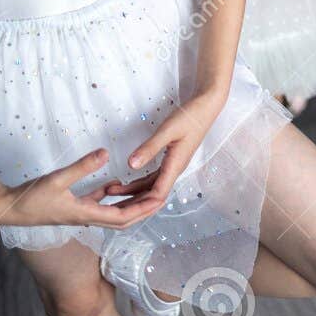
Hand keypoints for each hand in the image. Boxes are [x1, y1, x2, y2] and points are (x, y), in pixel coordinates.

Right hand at [0, 149, 165, 230]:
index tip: (161, 199)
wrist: (9, 210)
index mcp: (87, 214)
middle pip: (125, 219)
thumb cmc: (30, 197)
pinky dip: (112, 197)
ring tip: (149, 189)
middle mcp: (88, 217)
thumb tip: (105, 153)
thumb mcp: (57, 179)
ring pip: (114, 212)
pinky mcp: (74, 207)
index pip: (124, 218)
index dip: (144, 209)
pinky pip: (99, 204)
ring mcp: (82, 213)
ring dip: (132, 203)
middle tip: (164, 195)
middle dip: (145, 209)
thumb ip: (82, 166)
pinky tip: (116, 184)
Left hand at [109, 93, 226, 212]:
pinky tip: (127, 182)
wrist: (206, 106)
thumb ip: (150, 147)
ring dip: (133, 191)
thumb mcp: (168, 130)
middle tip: (109, 203)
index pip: (158, 194)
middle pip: (153, 193)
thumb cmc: (190, 116)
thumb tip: (131, 165)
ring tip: (112, 191)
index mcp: (176, 165)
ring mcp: (173, 164)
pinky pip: (154, 177)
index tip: (120, 209)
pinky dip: (139, 182)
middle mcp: (175, 168)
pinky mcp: (171, 158)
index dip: (140, 204)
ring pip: (152, 185)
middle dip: (132, 201)